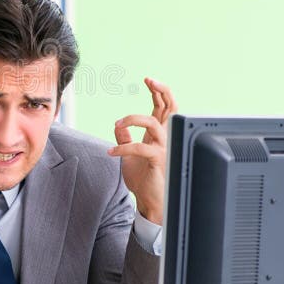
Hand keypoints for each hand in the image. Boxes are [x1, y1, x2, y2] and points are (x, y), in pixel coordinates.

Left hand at [107, 78, 176, 224]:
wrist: (150, 204)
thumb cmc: (144, 180)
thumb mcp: (130, 156)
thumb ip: (126, 139)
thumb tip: (119, 128)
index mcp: (159, 135)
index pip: (163, 107)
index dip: (158, 91)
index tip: (148, 79)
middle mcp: (165, 139)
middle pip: (171, 107)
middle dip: (161, 90)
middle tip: (149, 79)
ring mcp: (164, 149)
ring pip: (154, 123)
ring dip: (133, 119)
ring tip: (117, 124)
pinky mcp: (159, 161)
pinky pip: (141, 147)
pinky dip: (124, 147)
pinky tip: (112, 152)